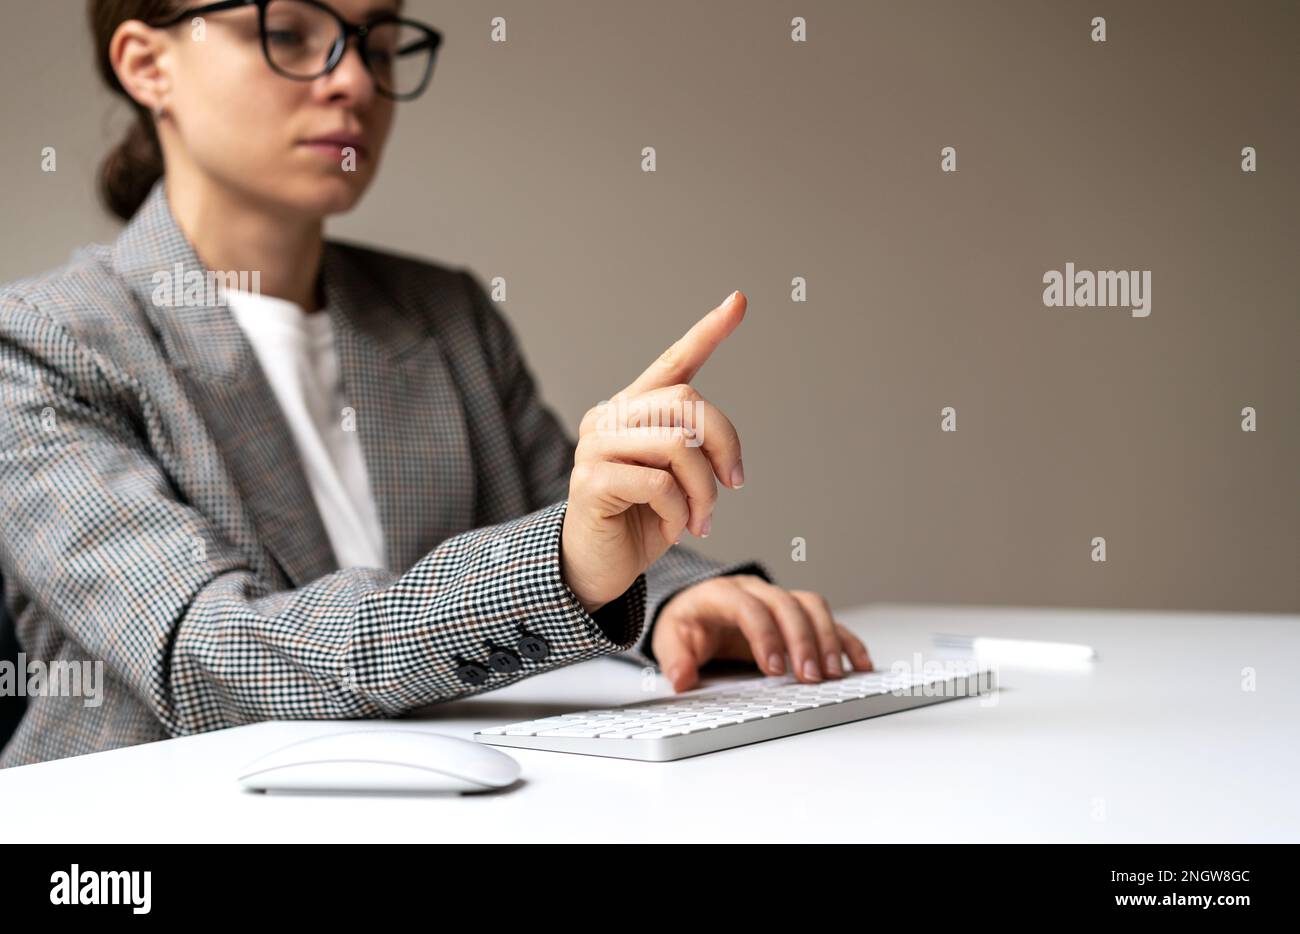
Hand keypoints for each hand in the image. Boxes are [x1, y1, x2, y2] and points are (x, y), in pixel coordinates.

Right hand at [561, 291, 747, 611]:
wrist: (596, 569)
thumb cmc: (640, 522)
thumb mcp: (676, 479)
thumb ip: (690, 447)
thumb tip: (721, 444)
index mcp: (633, 411)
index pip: (674, 362)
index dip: (708, 332)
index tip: (740, 301)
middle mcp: (609, 417)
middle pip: (688, 403)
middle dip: (724, 445)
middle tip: (733, 485)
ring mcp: (595, 446)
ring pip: (678, 445)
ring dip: (705, 490)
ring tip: (703, 519)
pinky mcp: (590, 481)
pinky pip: (659, 485)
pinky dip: (680, 512)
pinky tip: (676, 529)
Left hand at [650, 575, 873, 691]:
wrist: (697, 609)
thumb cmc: (688, 624)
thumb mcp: (670, 638)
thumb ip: (675, 658)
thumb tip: (682, 678)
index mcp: (721, 593)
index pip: (748, 607)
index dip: (764, 635)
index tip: (773, 668)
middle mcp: (754, 590)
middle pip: (786, 605)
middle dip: (802, 641)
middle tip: (809, 676)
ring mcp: (778, 599)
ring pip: (811, 606)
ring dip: (827, 639)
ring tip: (833, 674)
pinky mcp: (795, 613)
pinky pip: (827, 619)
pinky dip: (844, 640)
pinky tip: (858, 663)